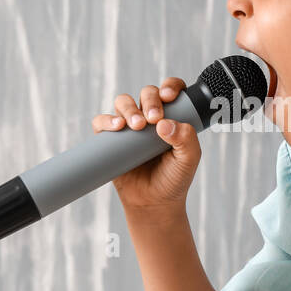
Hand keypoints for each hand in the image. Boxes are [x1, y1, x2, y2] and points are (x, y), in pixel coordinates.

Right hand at [91, 77, 200, 213]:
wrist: (153, 203)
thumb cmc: (173, 179)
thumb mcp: (188, 160)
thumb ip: (186, 140)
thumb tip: (164, 123)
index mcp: (172, 116)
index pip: (171, 91)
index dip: (170, 86)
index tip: (170, 97)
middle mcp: (150, 117)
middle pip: (147, 93)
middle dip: (150, 100)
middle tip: (154, 119)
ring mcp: (129, 127)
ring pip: (123, 102)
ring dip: (129, 108)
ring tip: (137, 126)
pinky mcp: (110, 139)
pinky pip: (102, 122)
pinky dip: (106, 120)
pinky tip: (117, 127)